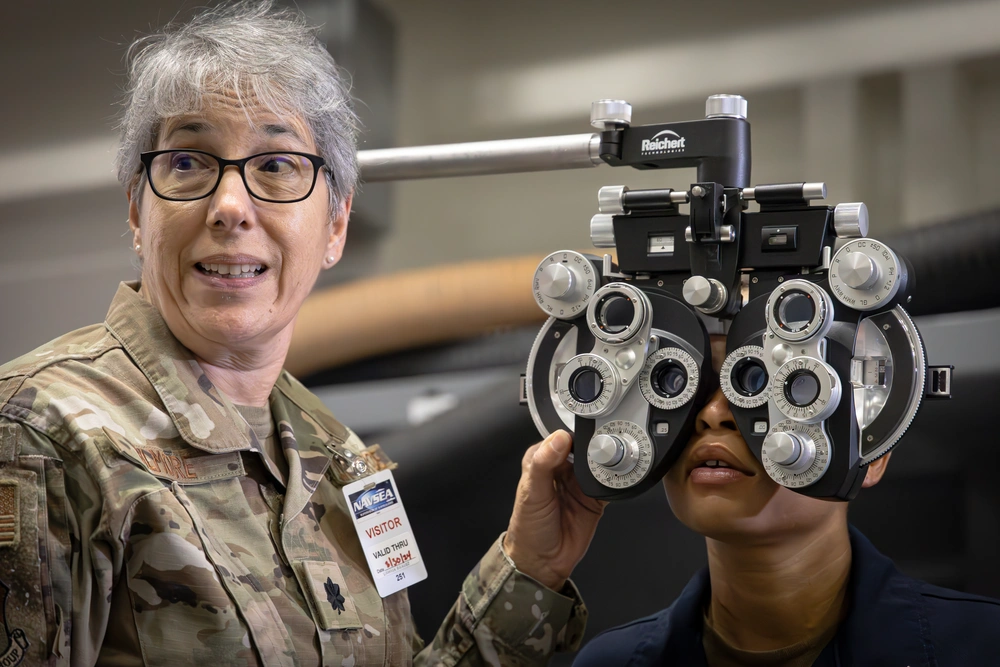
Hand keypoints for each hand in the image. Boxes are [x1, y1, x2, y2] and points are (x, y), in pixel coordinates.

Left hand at [503, 430, 607, 590]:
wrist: (543, 563)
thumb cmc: (529, 527)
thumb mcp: (532, 493)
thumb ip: (543, 464)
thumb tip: (559, 438)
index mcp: (543, 460)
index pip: (562, 438)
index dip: (575, 434)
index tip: (589, 433)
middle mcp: (562, 468)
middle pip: (585, 448)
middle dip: (598, 445)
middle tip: (610, 444)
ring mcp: (580, 482)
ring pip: (599, 462)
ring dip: (609, 460)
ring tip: (617, 458)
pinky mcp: (596, 498)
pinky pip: (610, 483)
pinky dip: (617, 479)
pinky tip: (621, 475)